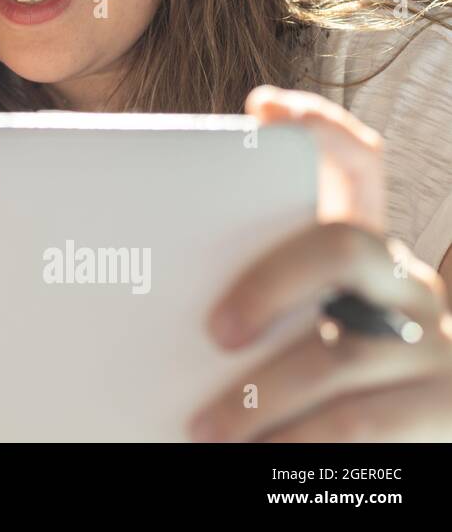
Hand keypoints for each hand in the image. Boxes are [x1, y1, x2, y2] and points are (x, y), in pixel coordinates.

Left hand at [188, 85, 451, 440]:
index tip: (264, 105)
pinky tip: (257, 460)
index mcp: (366, 250)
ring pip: (341, 355)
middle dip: (271, 280)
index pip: (359, 163)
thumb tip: (142, 274)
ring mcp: (431, 345)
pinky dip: (300, 444)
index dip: (319, 126)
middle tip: (214, 332)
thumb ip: (255, 283)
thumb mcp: (301, 316)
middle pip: (345, 246)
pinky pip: (362, 424)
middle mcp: (405, 284)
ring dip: (262, 397)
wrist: (416, 429)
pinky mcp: (440, 409)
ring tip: (204, 430)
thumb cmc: (322, 366)